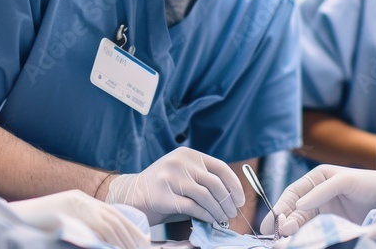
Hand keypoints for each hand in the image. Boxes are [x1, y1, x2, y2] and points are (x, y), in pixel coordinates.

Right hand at [8, 190, 149, 248]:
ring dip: (123, 240)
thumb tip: (99, 242)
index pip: (113, 214)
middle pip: (114, 219)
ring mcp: (74, 206)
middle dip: (132, 236)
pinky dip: (108, 240)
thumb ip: (81, 230)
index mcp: (80, 201)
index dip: (130, 229)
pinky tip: (115, 248)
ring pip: (108, 224)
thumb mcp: (62, 224)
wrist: (9, 219)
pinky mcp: (67, 214)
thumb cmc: (34, 226)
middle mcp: (80, 201)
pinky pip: (94, 228)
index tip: (143, 243)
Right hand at [105, 146, 245, 224]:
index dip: (234, 185)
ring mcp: (171, 178)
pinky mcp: (165, 196)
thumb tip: (233, 197)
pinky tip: (210, 220)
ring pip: (206, 197)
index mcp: (188, 154)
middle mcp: (180, 163)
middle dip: (228, 201)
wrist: (134, 193)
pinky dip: (206, 216)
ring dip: (218, 211)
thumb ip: (204, 178)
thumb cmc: (165, 186)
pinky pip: (193, 208)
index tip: (240, 200)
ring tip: (222, 219)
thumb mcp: (184, 173)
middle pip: (215, 183)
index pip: (220, 168)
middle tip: (232, 213)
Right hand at [260, 165, 375, 236]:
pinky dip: (306, 238)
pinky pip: (316, 232)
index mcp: (316, 180)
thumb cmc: (371, 183)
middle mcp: (317, 196)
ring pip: (302, 224)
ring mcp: (325, 212)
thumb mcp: (345, 180)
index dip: (281, 206)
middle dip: (284, 222)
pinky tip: (299, 243)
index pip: (293, 193)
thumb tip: (298, 205)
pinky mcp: (333, 226)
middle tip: (278, 235)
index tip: (274, 220)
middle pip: (294, 211)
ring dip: (292, 233)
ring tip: (284, 242)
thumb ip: (321, 190)